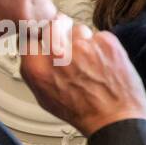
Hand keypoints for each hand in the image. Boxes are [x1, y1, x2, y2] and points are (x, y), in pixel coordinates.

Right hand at [20, 12, 145, 136]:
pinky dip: (103, 47)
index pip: (30, 37)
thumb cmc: (83, 113)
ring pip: (79, 29)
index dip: (41, 40)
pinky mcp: (106, 42)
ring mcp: (83, 45)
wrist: (115, 119)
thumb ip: (34, 70)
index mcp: (37, 67)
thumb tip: (31, 51)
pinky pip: (100, 35)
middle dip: (61, 32)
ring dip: (84, 42)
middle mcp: (57, 53)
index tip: (47, 41)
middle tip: (71, 47)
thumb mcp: (45, 98)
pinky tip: (105, 64)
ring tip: (92, 64)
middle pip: (54, 25)